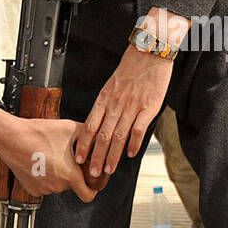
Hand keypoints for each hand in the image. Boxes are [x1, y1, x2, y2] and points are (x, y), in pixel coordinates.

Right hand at [0, 107, 99, 201]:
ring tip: (50, 156)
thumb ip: (89, 136)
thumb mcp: (70, 129)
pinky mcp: (32, 189)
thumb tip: (99, 138)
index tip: (92, 181)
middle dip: (72, 173)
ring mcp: (43, 189)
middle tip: (65, 157)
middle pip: (73, 185)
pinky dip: (45, 176)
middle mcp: (57, 185)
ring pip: (58, 185)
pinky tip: (40, 162)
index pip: (89, 195)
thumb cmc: (38, 133)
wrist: (11, 138)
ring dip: (58, 174)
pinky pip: (45, 185)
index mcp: (69, 174)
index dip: (93, 188)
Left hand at [75, 44, 173, 178]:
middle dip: (96, 157)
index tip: (79, 159)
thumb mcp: (112, 87)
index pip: (89, 126)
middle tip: (92, 173)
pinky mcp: (148, 107)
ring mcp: (132, 107)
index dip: (83, 145)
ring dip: (113, 155)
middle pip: (102, 136)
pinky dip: (134, 144)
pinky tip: (131, 154)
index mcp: (104, 100)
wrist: (148, 54)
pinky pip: (139, 129)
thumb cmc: (131, 70)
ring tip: (108, 169)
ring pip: (119, 136)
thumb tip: (100, 127)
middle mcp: (115, 105)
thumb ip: (106, 106)